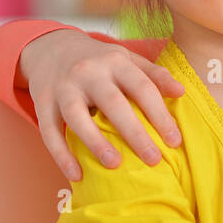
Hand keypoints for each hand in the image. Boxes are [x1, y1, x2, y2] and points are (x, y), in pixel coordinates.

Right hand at [23, 30, 184, 180]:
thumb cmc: (99, 60)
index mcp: (115, 61)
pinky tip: (76, 175)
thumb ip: (154, 75)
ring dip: (95, 142)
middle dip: (134, 132)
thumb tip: (181, 92)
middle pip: (112, 103)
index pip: (142, 88)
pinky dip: (61, 154)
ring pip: (76, 116)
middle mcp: (88, 72)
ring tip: (115, 164)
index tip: (175, 141)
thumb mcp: (127, 60)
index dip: (160, 115)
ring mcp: (62, 87)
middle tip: (153, 159)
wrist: (51, 47)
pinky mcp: (41, 102)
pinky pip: (49, 131)